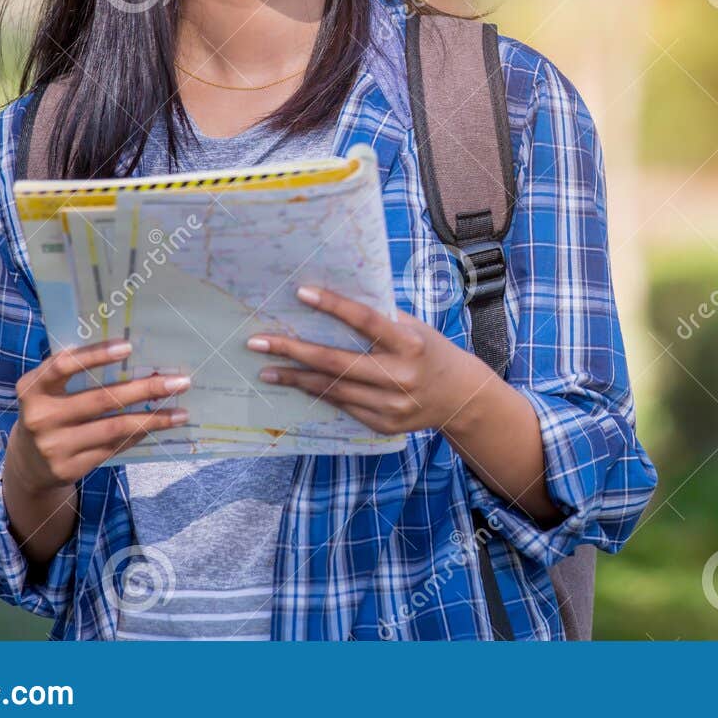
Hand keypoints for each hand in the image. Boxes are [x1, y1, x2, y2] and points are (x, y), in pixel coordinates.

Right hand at [7, 338, 191, 493]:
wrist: (26, 464)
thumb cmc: (49, 412)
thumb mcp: (47, 390)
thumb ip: (75, 373)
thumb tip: (134, 355)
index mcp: (32, 388)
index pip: (64, 366)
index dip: (95, 355)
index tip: (129, 347)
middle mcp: (40, 417)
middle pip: (101, 400)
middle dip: (145, 389)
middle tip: (180, 382)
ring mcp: (54, 446)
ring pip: (114, 428)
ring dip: (153, 419)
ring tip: (181, 413)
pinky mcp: (69, 468)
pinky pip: (113, 447)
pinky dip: (138, 435)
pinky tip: (157, 427)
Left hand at [245, 286, 492, 436]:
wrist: (459, 397)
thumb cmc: (430, 350)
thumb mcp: (414, 328)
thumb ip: (381, 318)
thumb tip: (334, 302)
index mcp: (410, 343)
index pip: (366, 321)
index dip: (334, 306)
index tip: (301, 292)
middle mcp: (400, 375)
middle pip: (337, 362)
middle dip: (293, 351)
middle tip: (258, 342)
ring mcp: (391, 404)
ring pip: (333, 389)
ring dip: (297, 378)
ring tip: (267, 370)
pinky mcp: (384, 424)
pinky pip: (343, 406)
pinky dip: (319, 394)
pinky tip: (299, 385)